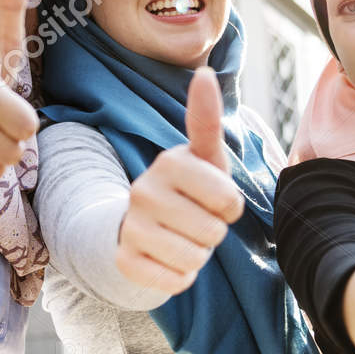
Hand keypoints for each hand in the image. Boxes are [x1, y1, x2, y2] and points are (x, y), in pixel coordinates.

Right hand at [114, 67, 244, 295]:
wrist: (142, 226)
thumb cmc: (188, 188)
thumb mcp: (204, 156)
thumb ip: (206, 118)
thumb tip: (204, 72)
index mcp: (169, 162)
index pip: (229, 201)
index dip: (230, 207)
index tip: (213, 198)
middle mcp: (143, 190)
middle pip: (213, 233)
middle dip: (213, 233)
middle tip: (194, 221)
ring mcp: (131, 226)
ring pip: (194, 259)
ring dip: (197, 255)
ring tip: (182, 238)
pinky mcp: (124, 260)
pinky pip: (173, 281)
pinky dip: (179, 277)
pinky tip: (167, 259)